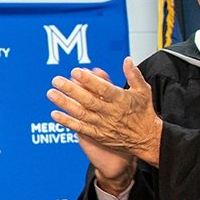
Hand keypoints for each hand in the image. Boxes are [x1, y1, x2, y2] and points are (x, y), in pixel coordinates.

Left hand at [47, 57, 162, 166]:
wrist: (147, 140)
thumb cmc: (144, 113)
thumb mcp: (143, 91)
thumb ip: (134, 75)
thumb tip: (127, 60)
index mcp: (122, 100)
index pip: (103, 89)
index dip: (89, 81)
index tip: (76, 71)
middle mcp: (111, 112)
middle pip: (88, 100)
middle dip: (71, 90)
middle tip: (57, 80)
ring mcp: (103, 124)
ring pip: (81, 113)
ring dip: (65, 104)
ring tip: (51, 94)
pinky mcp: (98, 135)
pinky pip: (80, 128)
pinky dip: (67, 122)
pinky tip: (55, 114)